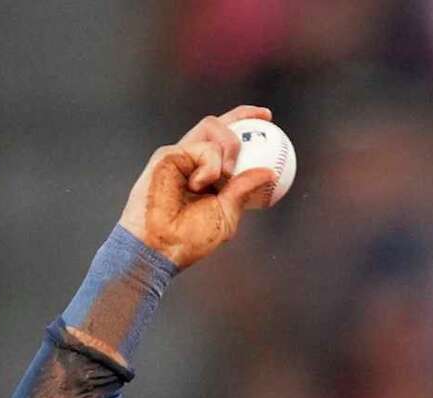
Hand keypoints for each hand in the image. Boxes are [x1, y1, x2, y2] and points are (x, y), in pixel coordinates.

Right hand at [118, 106, 278, 268]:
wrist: (162, 246)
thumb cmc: (191, 238)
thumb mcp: (228, 213)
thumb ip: (244, 189)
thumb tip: (270, 171)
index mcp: (207, 174)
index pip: (226, 142)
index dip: (245, 124)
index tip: (268, 119)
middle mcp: (193, 160)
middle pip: (217, 125)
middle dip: (242, 115)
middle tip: (265, 118)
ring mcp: (180, 155)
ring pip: (213, 129)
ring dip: (230, 148)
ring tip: (226, 176)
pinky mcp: (168, 154)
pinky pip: (202, 148)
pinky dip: (210, 167)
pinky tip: (199, 185)